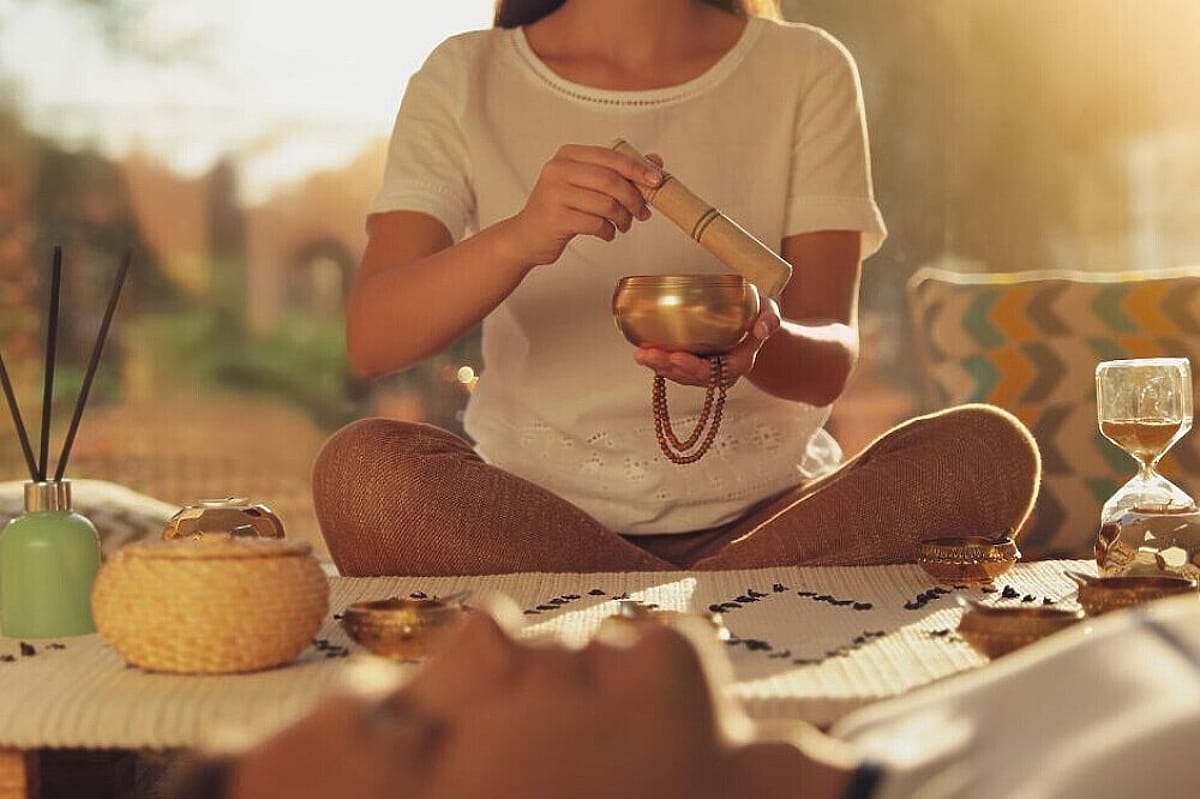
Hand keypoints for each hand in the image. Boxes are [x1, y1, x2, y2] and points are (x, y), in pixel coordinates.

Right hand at [507, 144, 662, 266]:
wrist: (527, 236)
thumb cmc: (560, 208)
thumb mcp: (586, 185)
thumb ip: (617, 171)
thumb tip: (655, 161)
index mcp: (568, 155)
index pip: (611, 157)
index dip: (638, 169)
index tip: (657, 181)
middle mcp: (558, 169)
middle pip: (610, 180)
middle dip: (634, 198)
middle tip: (642, 212)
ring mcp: (554, 193)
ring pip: (606, 204)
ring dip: (623, 218)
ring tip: (623, 225)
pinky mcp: (555, 218)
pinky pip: (595, 224)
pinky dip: (608, 231)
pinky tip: (607, 233)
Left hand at [634, 298, 780, 387]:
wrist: (755, 325)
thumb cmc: (760, 316)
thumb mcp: (769, 313)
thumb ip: (769, 321)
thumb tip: (762, 327)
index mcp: (738, 364)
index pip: (713, 371)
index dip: (692, 366)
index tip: (676, 356)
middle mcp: (720, 374)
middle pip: (690, 376)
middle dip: (667, 366)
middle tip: (647, 355)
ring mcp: (705, 371)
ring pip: (679, 374)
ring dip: (658, 366)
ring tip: (640, 355)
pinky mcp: (694, 365)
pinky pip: (675, 368)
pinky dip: (659, 362)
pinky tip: (643, 352)